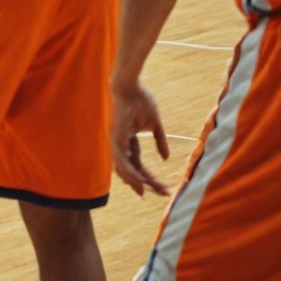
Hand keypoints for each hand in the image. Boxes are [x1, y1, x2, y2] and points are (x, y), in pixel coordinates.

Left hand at [111, 80, 172, 196]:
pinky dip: (131, 173)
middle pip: (133, 170)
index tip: (163, 189)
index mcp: (128, 141)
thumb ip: (159, 142)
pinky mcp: (116, 138)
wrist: (131, 87)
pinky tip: (141, 182)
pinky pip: (122, 161)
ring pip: (125, 170)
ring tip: (153, 191)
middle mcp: (120, 144)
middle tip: (163, 193)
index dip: (149, 177)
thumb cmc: (141, 101)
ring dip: (139, 182)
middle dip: (148, 183)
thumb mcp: (155, 125)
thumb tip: (165, 159)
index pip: (138, 165)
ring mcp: (116, 142)